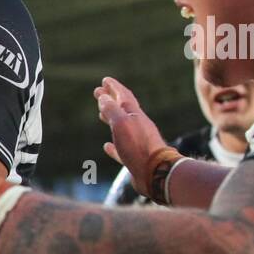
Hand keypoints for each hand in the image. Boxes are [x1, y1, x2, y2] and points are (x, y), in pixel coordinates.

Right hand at [94, 77, 169, 195]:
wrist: (155, 172)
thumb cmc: (138, 146)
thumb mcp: (121, 124)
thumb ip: (112, 110)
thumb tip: (104, 98)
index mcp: (135, 115)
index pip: (123, 96)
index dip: (114, 87)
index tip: (104, 80)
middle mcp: (137, 126)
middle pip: (122, 109)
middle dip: (110, 99)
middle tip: (98, 93)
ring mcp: (137, 142)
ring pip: (122, 127)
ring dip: (111, 118)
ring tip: (100, 114)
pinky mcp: (135, 158)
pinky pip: (121, 149)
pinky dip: (113, 145)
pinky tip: (106, 146)